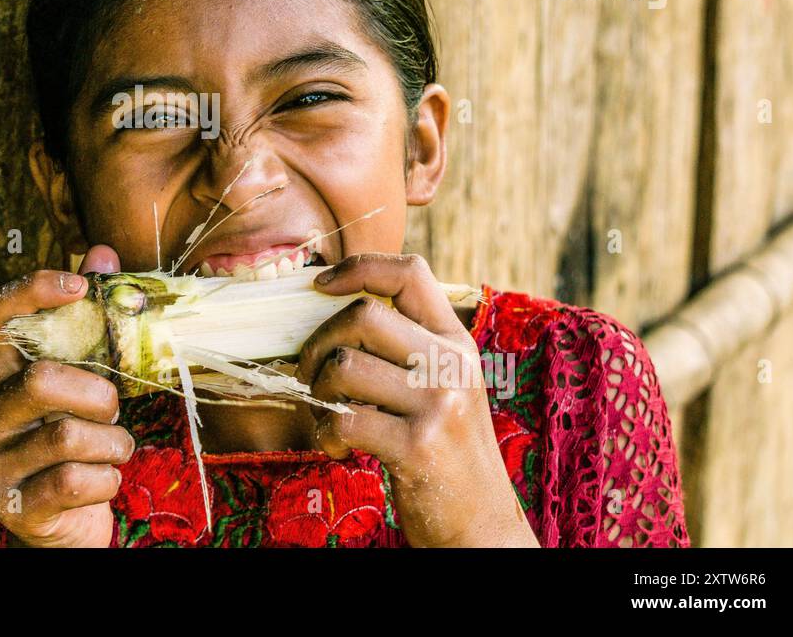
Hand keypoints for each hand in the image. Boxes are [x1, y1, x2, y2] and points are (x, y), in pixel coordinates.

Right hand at [0, 245, 134, 546]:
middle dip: (97, 394)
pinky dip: (106, 480)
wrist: (67, 520)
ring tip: (114, 449)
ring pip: (66, 436)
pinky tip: (102, 481)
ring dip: (112, 443)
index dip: (34, 290)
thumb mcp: (86, 378)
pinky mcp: (14, 506)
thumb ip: (91, 319)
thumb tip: (103, 252)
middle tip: (112, 410)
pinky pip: (73, 482)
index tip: (80, 287)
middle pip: (41, 380)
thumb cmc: (76, 437)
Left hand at [297, 253, 537, 546]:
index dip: (357, 267)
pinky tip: (336, 446)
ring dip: (316, 390)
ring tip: (326, 412)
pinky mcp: (417, 446)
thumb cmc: (447, 451)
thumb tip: (333, 310)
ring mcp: (437, 405)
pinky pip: (344, 418)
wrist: (482, 525)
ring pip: (345, 364)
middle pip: (364, 314)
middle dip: (318, 341)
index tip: (319, 285)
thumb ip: (407, 347)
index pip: (409, 273)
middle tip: (309, 372)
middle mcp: (452, 365)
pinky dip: (325, 433)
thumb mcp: (445, 386)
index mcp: (456, 342)